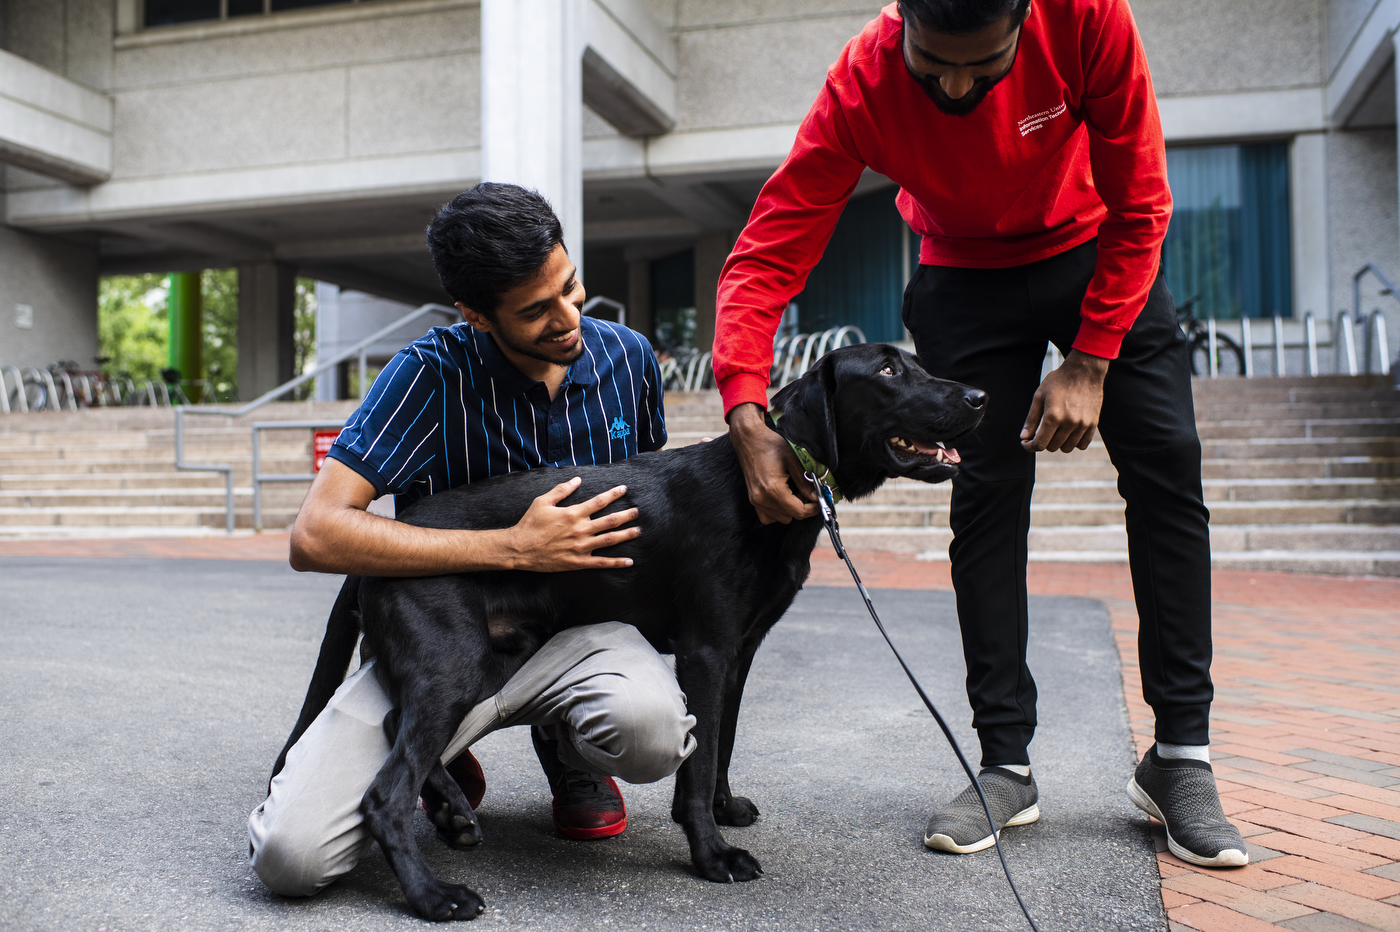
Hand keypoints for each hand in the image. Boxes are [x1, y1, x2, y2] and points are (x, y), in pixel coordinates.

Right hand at [505, 477, 640, 570]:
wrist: (519, 549)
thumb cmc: (530, 524)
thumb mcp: (543, 502)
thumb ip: (562, 490)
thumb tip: (577, 480)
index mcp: (573, 513)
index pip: (599, 502)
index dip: (613, 494)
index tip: (624, 489)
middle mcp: (580, 529)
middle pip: (610, 521)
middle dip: (626, 515)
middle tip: (638, 511)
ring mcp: (581, 547)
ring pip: (610, 540)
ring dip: (626, 535)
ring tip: (638, 531)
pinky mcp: (578, 562)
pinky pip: (601, 563)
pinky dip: (616, 562)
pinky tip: (629, 561)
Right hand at [727, 403, 819, 524]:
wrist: (748, 440)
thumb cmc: (770, 445)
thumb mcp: (793, 459)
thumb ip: (804, 481)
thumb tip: (816, 496)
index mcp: (773, 489)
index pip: (799, 512)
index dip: (813, 508)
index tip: (819, 500)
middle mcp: (762, 499)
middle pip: (791, 516)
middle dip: (802, 506)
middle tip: (806, 490)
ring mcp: (755, 501)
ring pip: (781, 518)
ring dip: (790, 509)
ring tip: (793, 492)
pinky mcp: (752, 499)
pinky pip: (768, 516)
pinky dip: (778, 511)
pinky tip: (783, 497)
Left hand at [1020, 350, 1108, 452]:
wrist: (1084, 371)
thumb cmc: (1059, 381)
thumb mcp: (1039, 396)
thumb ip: (1031, 419)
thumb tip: (1024, 437)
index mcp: (1053, 416)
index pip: (1040, 444)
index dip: (1030, 447)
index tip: (1026, 443)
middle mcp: (1069, 423)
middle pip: (1052, 447)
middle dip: (1043, 442)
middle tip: (1041, 431)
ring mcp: (1082, 425)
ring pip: (1067, 448)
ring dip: (1058, 443)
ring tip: (1055, 431)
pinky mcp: (1093, 424)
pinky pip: (1082, 445)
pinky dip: (1074, 442)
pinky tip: (1068, 433)